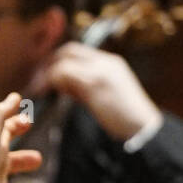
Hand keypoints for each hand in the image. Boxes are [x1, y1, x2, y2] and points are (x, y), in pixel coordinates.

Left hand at [30, 43, 162, 141]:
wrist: (146, 131)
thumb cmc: (126, 123)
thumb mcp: (106, 99)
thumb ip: (86, 89)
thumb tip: (64, 87)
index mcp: (111, 64)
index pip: (78, 52)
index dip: (59, 60)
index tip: (45, 76)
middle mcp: (106, 62)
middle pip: (69, 50)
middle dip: (48, 63)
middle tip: (36, 81)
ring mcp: (101, 70)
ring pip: (64, 60)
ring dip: (46, 73)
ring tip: (37, 89)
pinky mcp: (95, 83)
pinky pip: (63, 73)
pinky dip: (49, 81)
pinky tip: (43, 93)